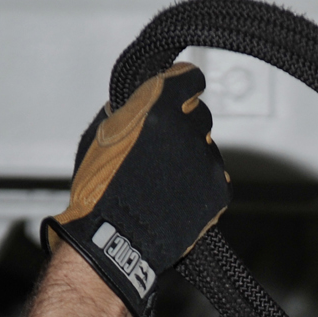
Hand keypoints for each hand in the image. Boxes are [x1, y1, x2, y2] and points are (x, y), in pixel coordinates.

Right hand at [47, 64, 233, 316]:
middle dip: (184, 125)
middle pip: (199, 114)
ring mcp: (206, 161)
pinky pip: (215, 177)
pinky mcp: (218, 190)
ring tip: (164, 181)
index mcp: (159, 107)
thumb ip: (129, 110)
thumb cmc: (99, 190)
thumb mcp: (100, 135)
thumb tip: (142, 102)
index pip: (190, 78)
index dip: (183, 86)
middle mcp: (188, 129)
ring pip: (207, 148)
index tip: (181, 93)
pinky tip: (177, 196)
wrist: (115, 238)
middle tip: (162, 149)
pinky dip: (201, 184)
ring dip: (191, 157)